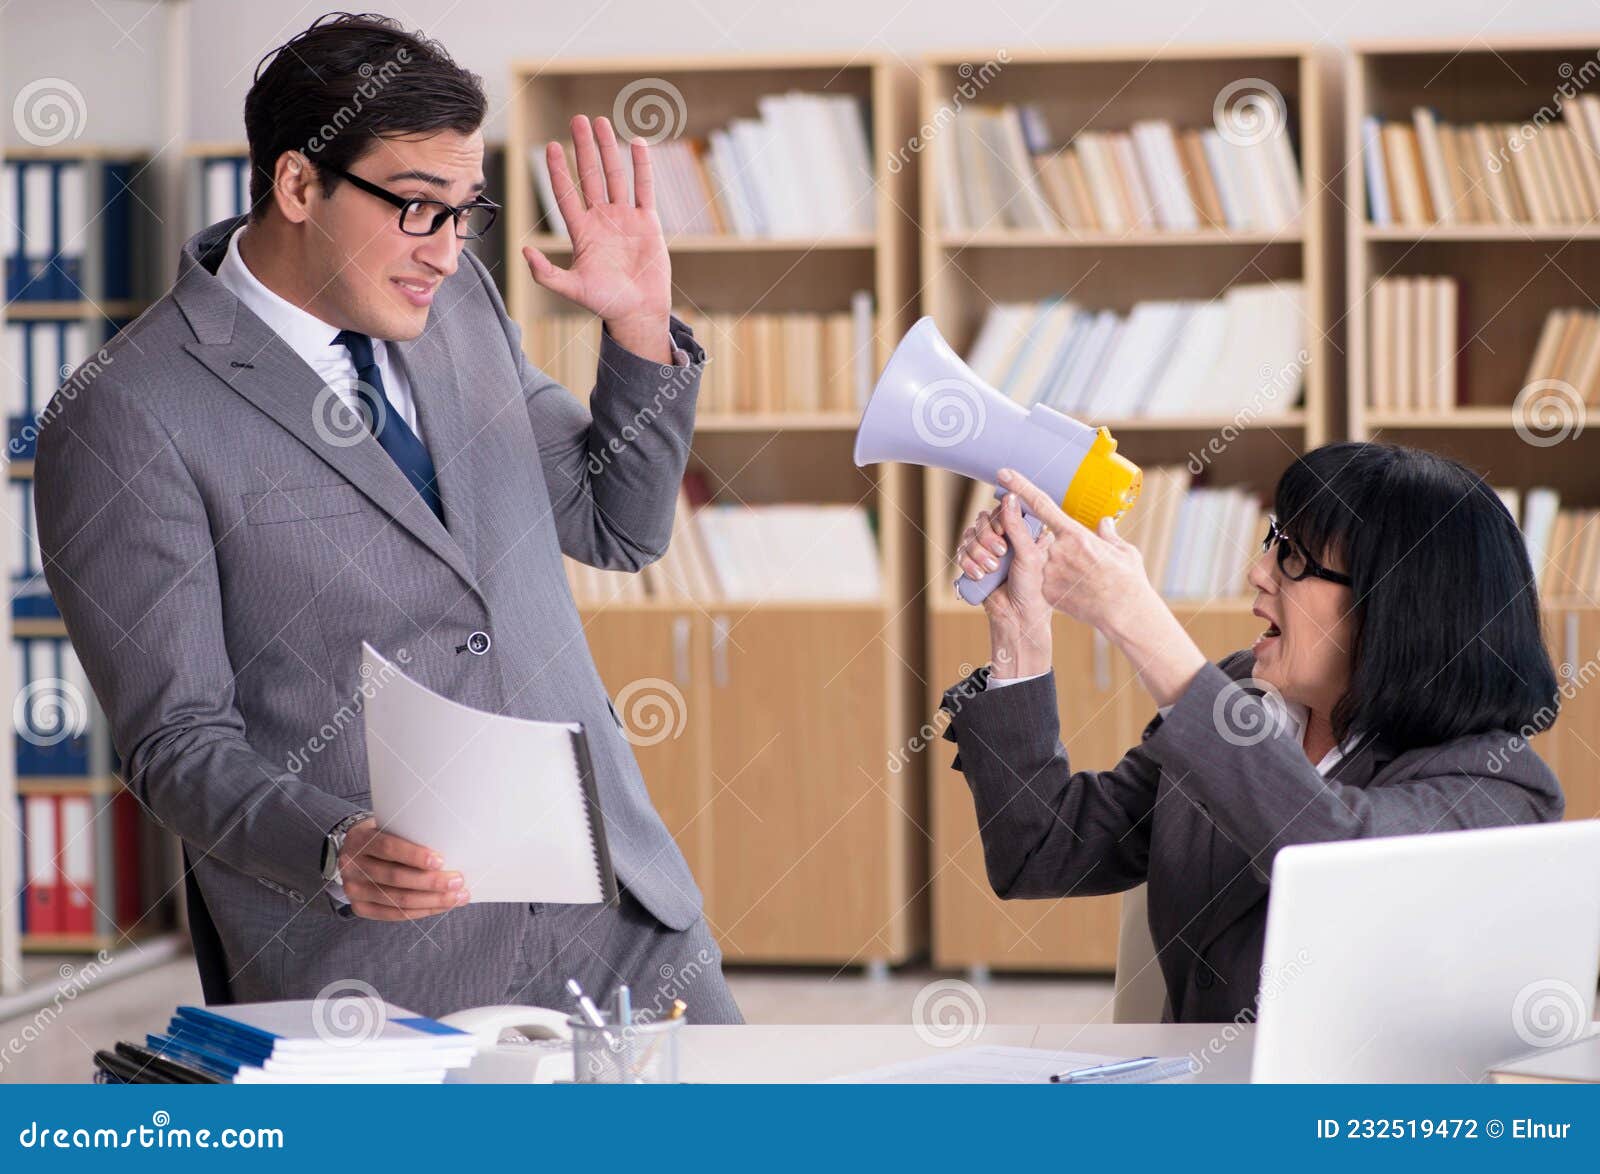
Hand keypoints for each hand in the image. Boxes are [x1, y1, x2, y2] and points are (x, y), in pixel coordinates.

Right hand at [337, 819, 468, 920]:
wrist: (356, 852)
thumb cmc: (383, 836)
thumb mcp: (390, 825)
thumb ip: (410, 833)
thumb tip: (451, 844)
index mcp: (359, 839)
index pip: (388, 848)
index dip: (415, 856)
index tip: (441, 861)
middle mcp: (352, 866)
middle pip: (395, 877)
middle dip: (431, 881)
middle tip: (458, 881)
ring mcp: (354, 890)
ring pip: (398, 900)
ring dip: (432, 900)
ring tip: (456, 897)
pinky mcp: (360, 908)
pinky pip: (394, 915)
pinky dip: (421, 912)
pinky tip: (440, 906)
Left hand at [522, 115, 671, 363]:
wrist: (638, 311)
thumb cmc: (605, 302)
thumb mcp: (571, 288)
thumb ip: (546, 272)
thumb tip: (524, 250)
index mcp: (581, 232)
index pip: (567, 193)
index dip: (560, 171)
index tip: (553, 147)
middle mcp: (601, 219)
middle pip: (591, 176)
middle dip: (584, 148)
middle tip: (578, 120)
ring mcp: (624, 218)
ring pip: (615, 176)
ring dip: (609, 149)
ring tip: (602, 123)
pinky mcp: (647, 222)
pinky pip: (644, 188)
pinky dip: (642, 166)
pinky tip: (637, 144)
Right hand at [958, 492, 1052, 677]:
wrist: (1017, 617)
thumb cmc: (1032, 588)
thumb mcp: (1029, 554)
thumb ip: (1017, 526)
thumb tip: (1011, 496)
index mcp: (1023, 531)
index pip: (1003, 510)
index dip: (998, 519)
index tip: (1004, 532)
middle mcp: (1005, 538)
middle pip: (983, 521)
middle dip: (987, 538)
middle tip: (1000, 554)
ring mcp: (988, 550)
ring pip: (970, 536)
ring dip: (977, 552)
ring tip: (991, 570)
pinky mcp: (975, 562)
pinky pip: (961, 552)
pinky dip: (967, 562)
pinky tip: (978, 574)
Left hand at [996, 467, 1155, 633]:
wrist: (1124, 614)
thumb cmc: (1127, 580)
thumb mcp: (1122, 550)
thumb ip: (1108, 533)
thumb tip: (1104, 522)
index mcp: (1075, 534)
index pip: (1040, 504)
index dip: (1020, 488)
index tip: (1005, 475)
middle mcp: (1058, 550)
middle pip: (1042, 536)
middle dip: (1053, 544)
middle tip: (1073, 557)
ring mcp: (1049, 572)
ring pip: (1044, 559)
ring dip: (1057, 564)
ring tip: (1081, 579)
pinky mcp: (1047, 591)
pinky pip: (1046, 579)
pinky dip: (1057, 580)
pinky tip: (1077, 590)